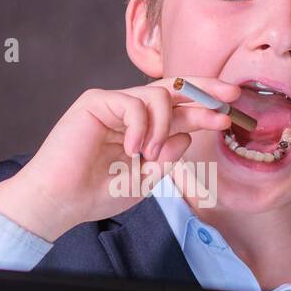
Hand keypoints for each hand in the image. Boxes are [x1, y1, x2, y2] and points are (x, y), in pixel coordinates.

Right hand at [0, 75, 242, 239]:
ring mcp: (112, 104)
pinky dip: (140, 127)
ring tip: (150, 154)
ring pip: (157, 96)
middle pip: (174, 89)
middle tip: (230, 96)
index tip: (229, 115)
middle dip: (205, 90)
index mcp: (142, 129)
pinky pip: (133, 103)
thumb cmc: (95, 193)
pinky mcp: (95, 102)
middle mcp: (129, 111)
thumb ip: (167, 158)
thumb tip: (188, 135)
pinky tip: (131, 149)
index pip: (179, 110)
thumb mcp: (144, 179)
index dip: (205, 109)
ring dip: (164, 125)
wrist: (60, 201)